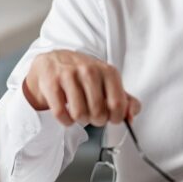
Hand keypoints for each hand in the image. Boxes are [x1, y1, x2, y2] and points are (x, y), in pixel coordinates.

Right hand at [22, 50, 140, 127]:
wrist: (54, 61)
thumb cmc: (83, 74)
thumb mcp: (107, 82)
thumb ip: (124, 100)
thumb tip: (131, 116)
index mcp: (107, 71)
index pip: (117, 104)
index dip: (115, 118)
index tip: (111, 118)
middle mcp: (88, 70)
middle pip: (98, 112)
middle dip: (96, 120)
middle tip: (93, 115)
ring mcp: (69, 75)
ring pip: (79, 114)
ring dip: (80, 120)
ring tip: (79, 112)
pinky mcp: (52, 83)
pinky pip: (61, 113)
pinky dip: (65, 120)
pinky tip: (67, 114)